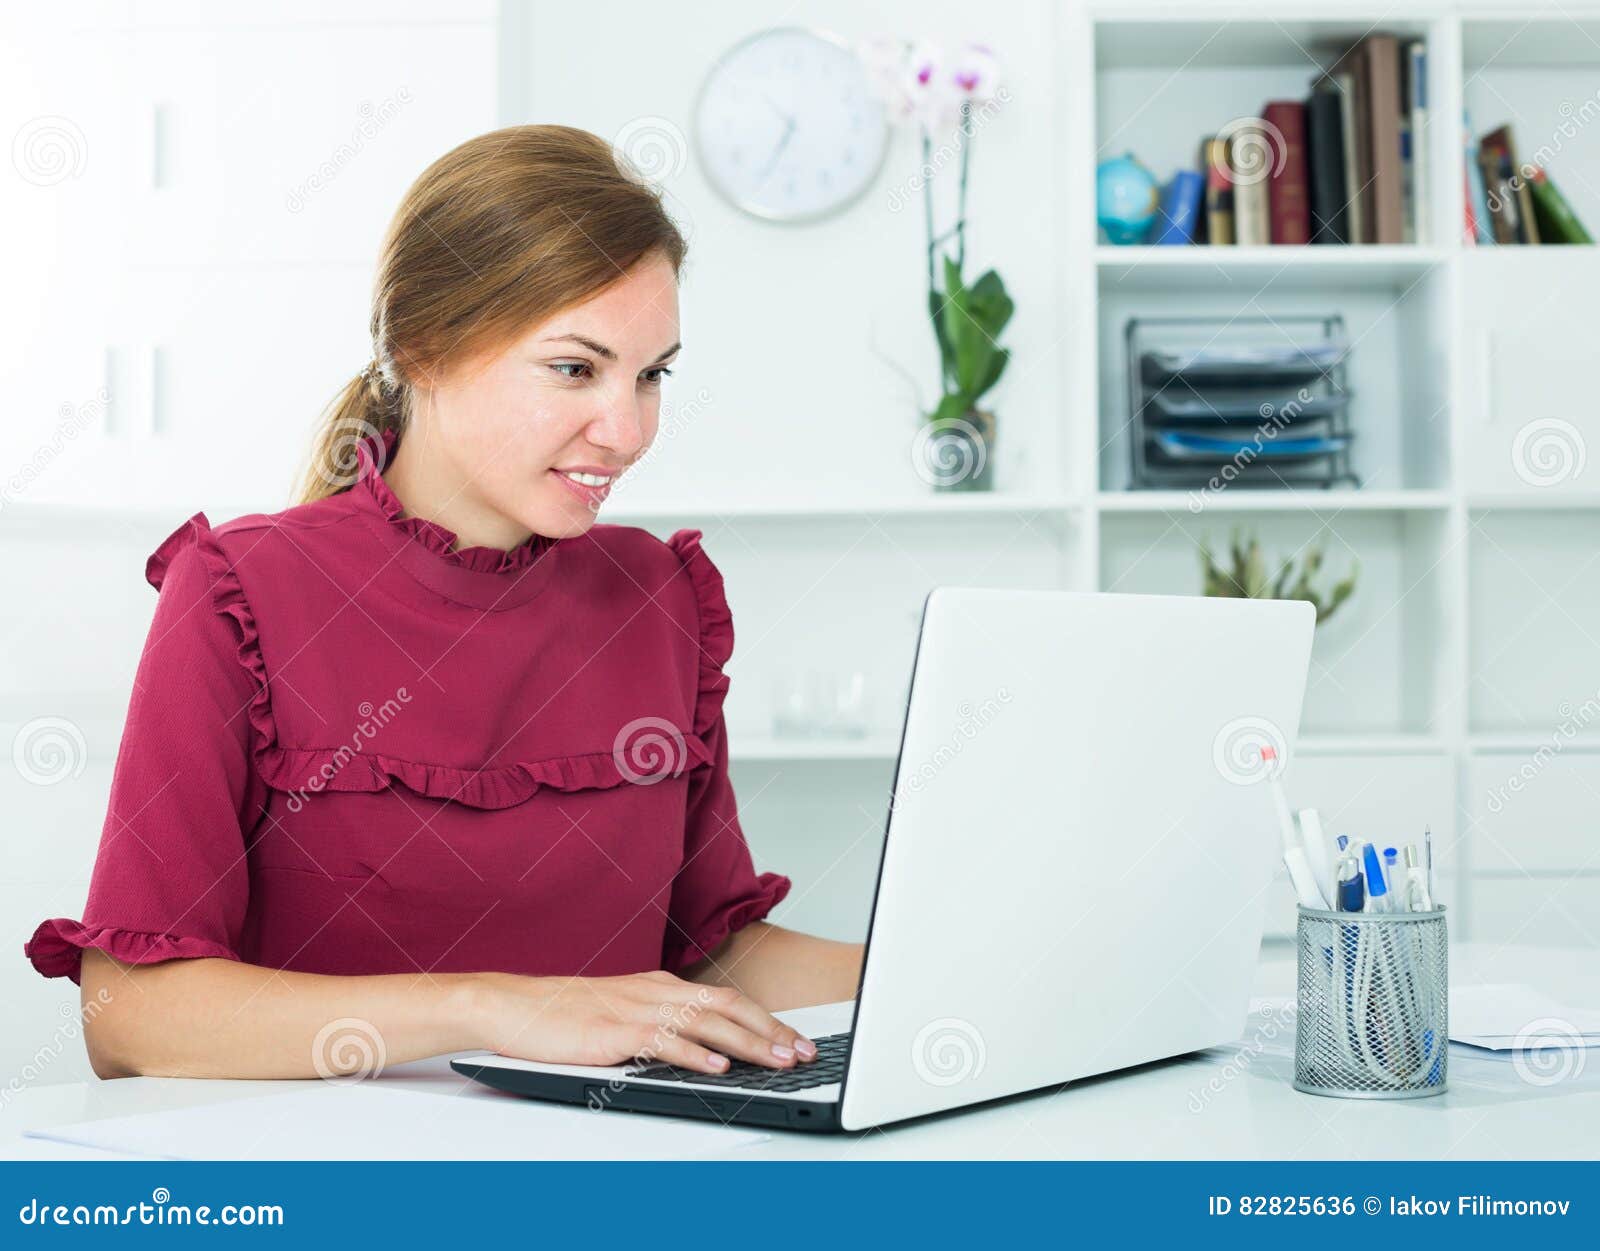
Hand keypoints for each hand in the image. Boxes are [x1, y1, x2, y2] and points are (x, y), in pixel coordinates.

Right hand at [467, 970, 817, 1074]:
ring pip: (705, 1022)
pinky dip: (695, 1054)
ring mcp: (634, 1009)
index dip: (766, 1019)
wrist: (511, 1004)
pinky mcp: (612, 1032)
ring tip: (777, 1060)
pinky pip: (663, 1041)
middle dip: (771, 1030)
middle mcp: (655, 991)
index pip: (726, 999)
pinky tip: (717, 1067)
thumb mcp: (623, 1012)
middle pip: (727, 1006)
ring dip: (746, 1043)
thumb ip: (661, 1023)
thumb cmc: (564, 1014)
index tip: (796, 1040)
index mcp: (660, 986)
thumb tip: (703, 1046)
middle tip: (803, 1052)